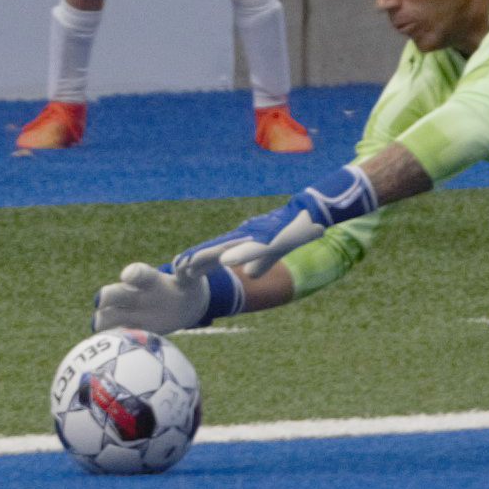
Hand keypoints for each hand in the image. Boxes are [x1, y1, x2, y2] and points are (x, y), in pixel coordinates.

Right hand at [93, 254, 234, 333]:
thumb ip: (200, 264)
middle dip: (107, 296)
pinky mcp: (129, 331)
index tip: (129, 275)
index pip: (138, 273)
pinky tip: (113, 346)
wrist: (184, 304)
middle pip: (112, 293)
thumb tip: (213, 252)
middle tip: (103, 301)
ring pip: (104, 316)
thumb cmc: (188, 283)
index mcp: (150, 279)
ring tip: (108, 327)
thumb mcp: (196, 274)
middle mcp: (133, 295)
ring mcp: (128, 313)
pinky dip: (110, 341)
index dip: (132, 273)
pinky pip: (113, 336)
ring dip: (104, 321)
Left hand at [177, 164, 378, 278]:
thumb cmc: (294, 230)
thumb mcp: (274, 251)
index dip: (200, 261)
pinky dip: (238, 255)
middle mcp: (246, 236)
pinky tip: (226, 261)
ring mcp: (256, 236)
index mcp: (245, 241)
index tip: (181, 270)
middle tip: (176, 268)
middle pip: (216, 249)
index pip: (217, 252)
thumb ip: (261, 262)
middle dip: (196, 259)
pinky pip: (252, 248)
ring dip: (208, 256)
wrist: (313, 213)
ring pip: (228, 247)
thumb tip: (250, 275)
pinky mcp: (270, 237)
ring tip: (189, 265)